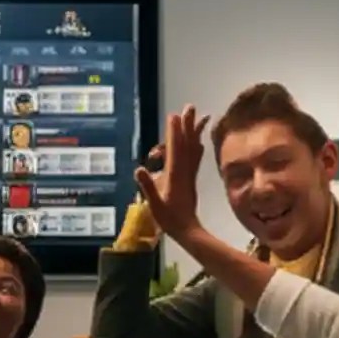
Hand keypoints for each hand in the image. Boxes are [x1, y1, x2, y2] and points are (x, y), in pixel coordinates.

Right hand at [136, 105, 209, 237]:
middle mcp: (184, 171)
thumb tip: (138, 169)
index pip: (174, 150)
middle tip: (189, 107)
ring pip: (193, 149)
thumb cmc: (169, 220)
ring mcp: (189, 175)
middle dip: (187, 125)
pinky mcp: (191, 179)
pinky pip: (195, 158)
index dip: (174, 133)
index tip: (173, 116)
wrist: (187, 230)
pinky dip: (197, 146)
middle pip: (186, 144)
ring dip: (194, 131)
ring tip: (198, 116)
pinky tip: (199, 140)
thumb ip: (148, 187)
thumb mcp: (155, 205)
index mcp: (175, 176)